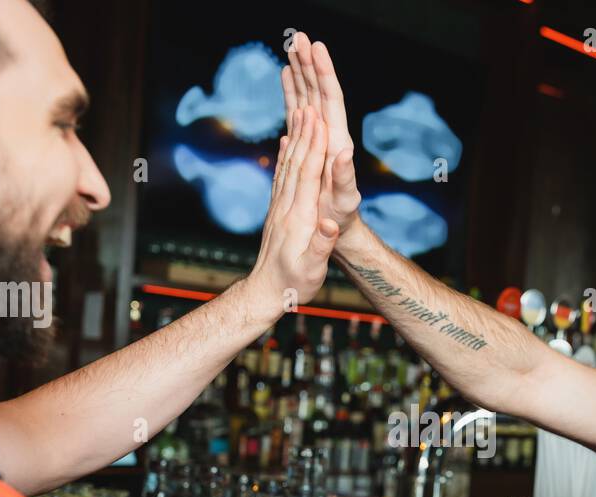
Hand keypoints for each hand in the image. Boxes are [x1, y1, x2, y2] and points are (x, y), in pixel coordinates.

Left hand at [247, 105, 338, 311]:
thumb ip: (321, 247)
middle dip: (304, 134)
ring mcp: (279, 208)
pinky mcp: (277, 212)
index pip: (307, 176)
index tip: (319, 122)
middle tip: (310, 105)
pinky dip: (286, 155)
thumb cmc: (292, 284)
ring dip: (295, 138)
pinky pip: (282, 177)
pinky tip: (287, 141)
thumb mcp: (311, 271)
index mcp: (299, 219)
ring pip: (287, 166)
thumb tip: (331, 225)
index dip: (313, 148)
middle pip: (296, 164)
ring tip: (299, 113)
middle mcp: (286, 208)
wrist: (265, 292)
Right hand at [281, 32, 360, 233]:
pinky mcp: (308, 145)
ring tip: (291, 48)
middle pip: (318, 92)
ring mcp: (317, 139)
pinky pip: (298, 113)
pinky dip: (292, 93)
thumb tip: (344, 153)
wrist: (335, 230)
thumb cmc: (340, 220)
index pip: (331, 100)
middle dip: (309, 64)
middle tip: (298, 37)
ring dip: (300, 73)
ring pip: (307, 98)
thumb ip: (345, 178)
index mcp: (336, 143)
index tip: (316, 49)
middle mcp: (328, 136)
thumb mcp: (345, 202)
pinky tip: (286, 78)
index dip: (324, 74)